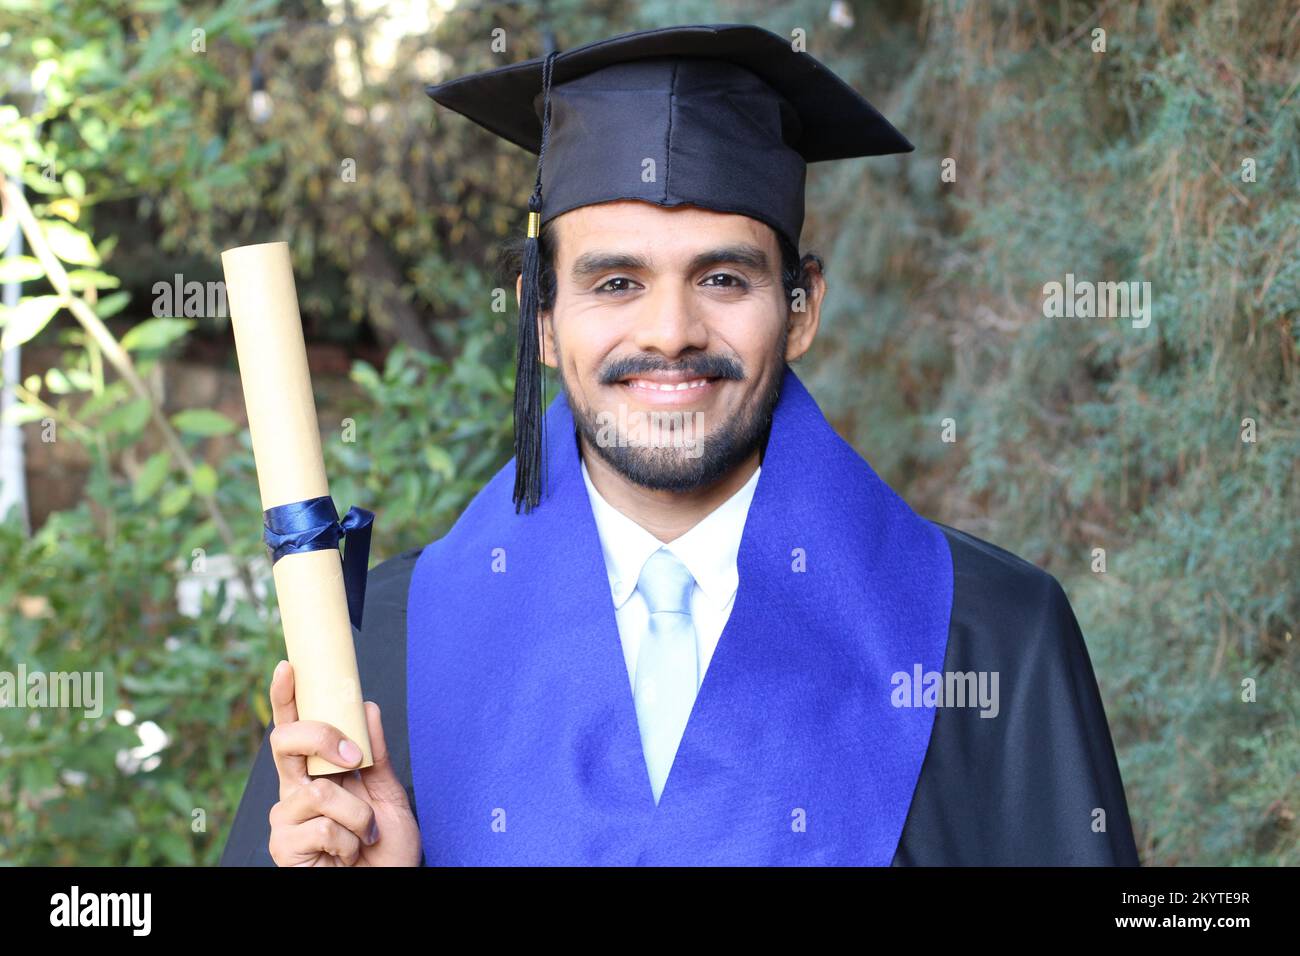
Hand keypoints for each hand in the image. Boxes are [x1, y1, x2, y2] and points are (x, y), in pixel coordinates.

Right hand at [266, 660, 421, 865]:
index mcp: (317, 774)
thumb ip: (377, 754)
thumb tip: (366, 707)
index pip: (296, 729)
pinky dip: (349, 841)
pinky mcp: (283, 846)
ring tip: (363, 836)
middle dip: (322, 738)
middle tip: (354, 761)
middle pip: (285, 742)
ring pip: (319, 791)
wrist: (387, 887)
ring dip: (357, 815)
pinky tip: (347, 856)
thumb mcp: (389, 794)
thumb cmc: (384, 849)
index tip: (289, 666)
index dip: (286, 698)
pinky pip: (323, 825)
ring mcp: (285, 819)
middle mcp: (295, 792)